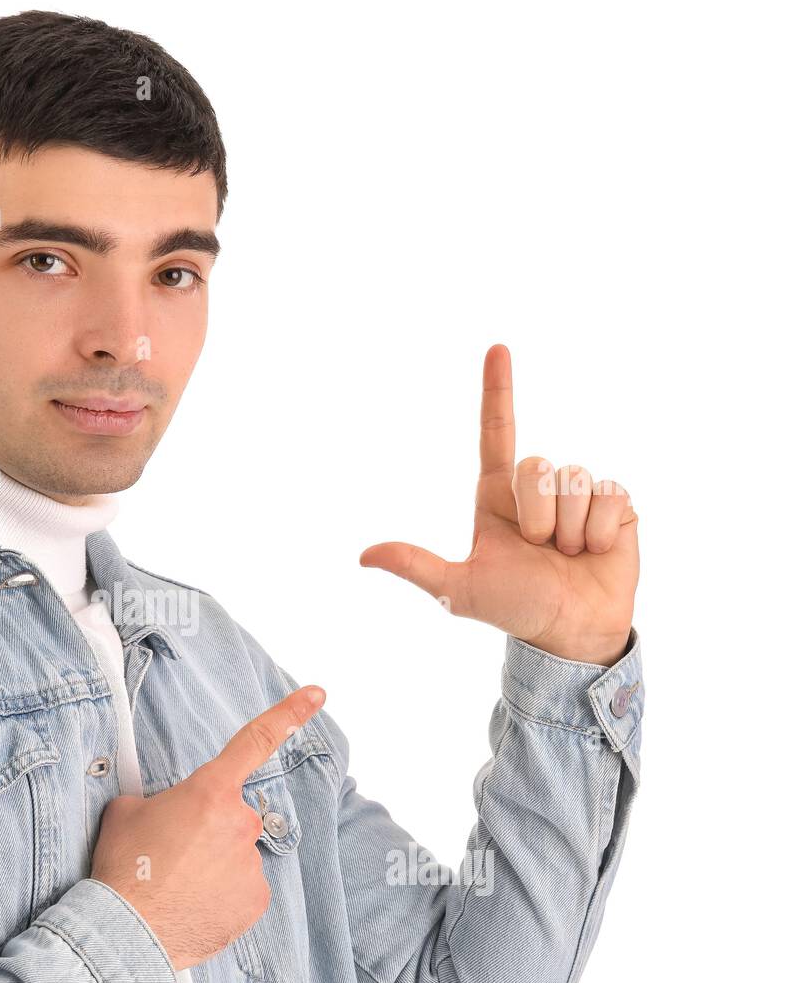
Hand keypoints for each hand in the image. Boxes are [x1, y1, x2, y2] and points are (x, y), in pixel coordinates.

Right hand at [89, 686, 325, 971]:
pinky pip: (242, 888)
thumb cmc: (122, 867)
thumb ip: (157, 799)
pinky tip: (192, 904)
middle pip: (231, 815)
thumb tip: (165, 811)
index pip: (255, 741)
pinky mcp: (255, 901)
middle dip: (208, 828)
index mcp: (209, 791)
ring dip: (213, 864)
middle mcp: (239, 823)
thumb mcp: (126, 811)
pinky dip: (221, 894)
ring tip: (175, 884)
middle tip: (171, 852)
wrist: (126, 931)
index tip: (318, 694)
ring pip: (236, 855)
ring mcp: (251, 864)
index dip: (289, 713)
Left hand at [359, 343, 638, 666]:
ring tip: (569, 554)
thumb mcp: (459, 589)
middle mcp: (539, 488)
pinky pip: (610, 496)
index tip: (496, 349)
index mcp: (498, 496)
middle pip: (536, 465)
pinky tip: (597, 551)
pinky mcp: (617, 504)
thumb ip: (417, 566)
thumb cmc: (515, 607)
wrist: (569, 633)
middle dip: (537, 514)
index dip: (497, 391)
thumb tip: (365, 556)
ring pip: (575, 480)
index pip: (496, 433)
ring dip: (570, 528)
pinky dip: (601, 532)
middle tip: (540, 549)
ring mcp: (580, 493)